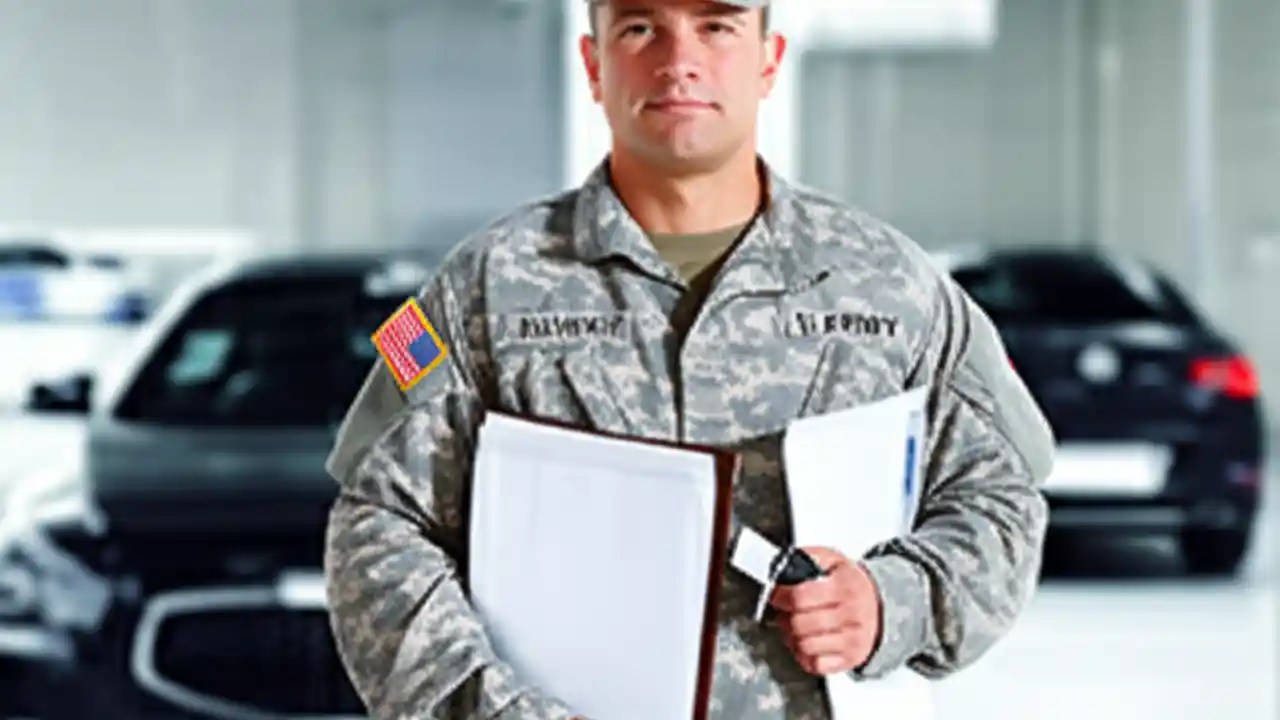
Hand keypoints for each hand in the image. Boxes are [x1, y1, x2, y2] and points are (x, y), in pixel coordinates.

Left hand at [768, 547, 881, 675]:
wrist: (881, 607)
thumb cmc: (851, 585)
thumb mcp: (833, 560)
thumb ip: (808, 557)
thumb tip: (784, 563)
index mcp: (844, 588)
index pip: (800, 597)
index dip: (780, 596)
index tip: (777, 595)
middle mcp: (850, 616)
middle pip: (800, 624)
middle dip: (785, 617)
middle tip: (785, 611)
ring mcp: (851, 640)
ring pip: (805, 646)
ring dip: (792, 637)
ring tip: (796, 626)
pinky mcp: (849, 660)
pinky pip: (816, 665)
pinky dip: (805, 655)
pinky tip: (808, 641)